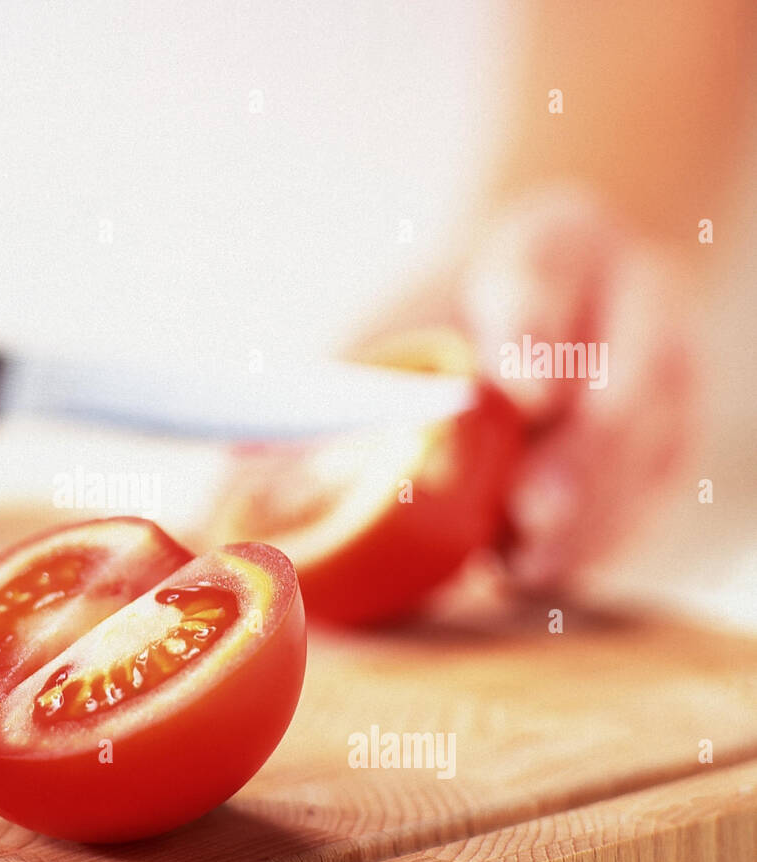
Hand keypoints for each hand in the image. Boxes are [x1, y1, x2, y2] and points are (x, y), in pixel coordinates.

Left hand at [356, 188, 694, 590]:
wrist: (556, 294)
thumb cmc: (455, 313)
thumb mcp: (397, 320)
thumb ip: (332, 389)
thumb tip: (234, 478)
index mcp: (551, 242)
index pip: (543, 274)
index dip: (533, 332)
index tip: (518, 395)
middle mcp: (627, 297)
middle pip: (623, 375)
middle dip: (577, 455)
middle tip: (527, 517)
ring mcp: (665, 365)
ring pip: (647, 443)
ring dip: (591, 513)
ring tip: (524, 566)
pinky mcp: (673, 430)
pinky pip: (653, 489)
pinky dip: (603, 537)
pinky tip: (547, 572)